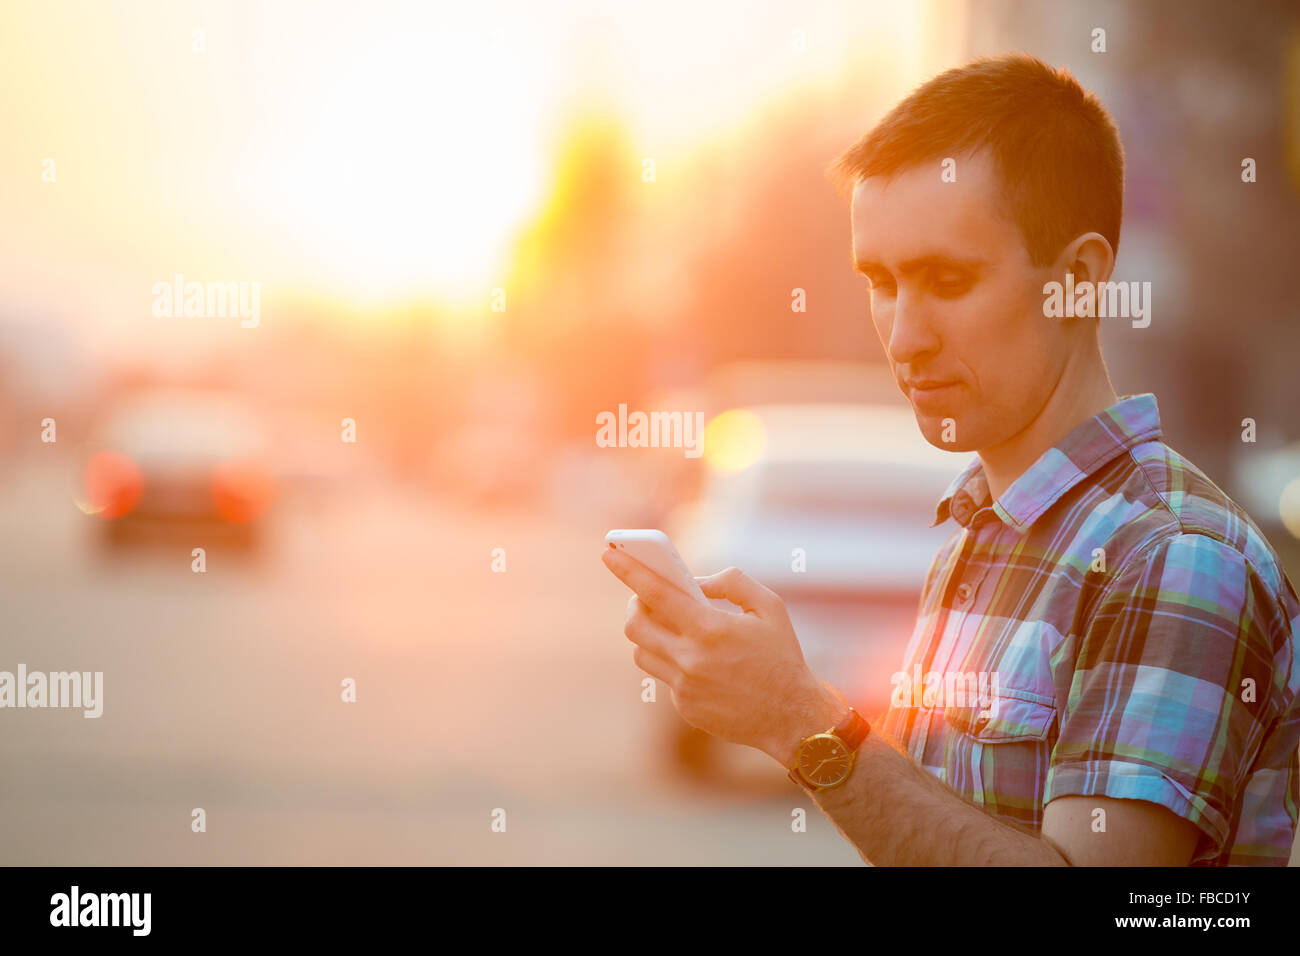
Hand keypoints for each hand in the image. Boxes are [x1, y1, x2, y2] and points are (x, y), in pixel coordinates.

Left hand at [602, 548, 836, 763]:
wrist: (792, 717)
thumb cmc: (783, 656)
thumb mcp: (769, 606)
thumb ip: (731, 582)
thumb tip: (695, 580)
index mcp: (710, 628)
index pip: (655, 593)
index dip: (628, 570)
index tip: (608, 553)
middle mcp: (691, 659)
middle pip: (634, 625)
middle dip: (633, 604)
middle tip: (645, 596)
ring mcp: (684, 687)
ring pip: (641, 653)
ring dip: (648, 635)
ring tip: (667, 625)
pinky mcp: (685, 707)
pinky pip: (665, 676)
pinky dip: (674, 662)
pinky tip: (696, 659)